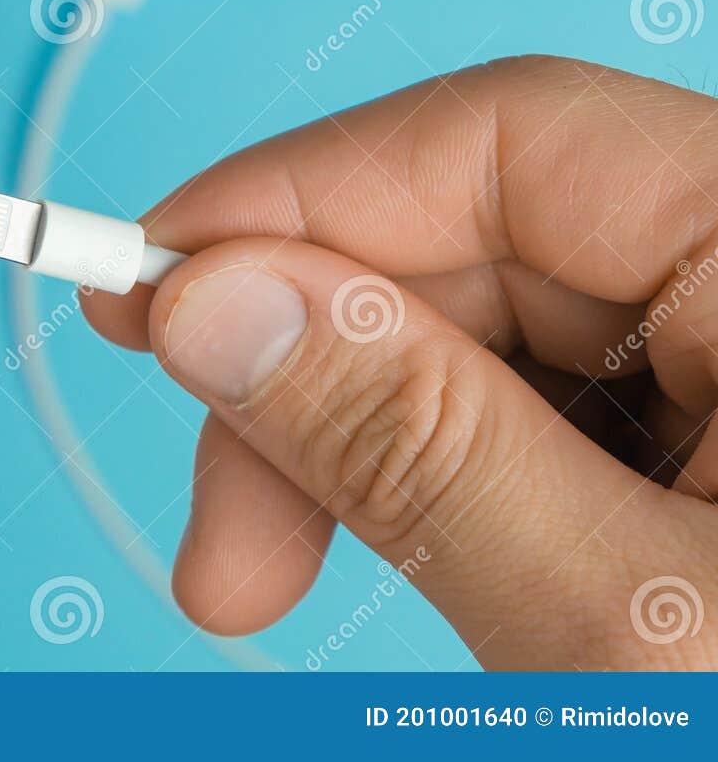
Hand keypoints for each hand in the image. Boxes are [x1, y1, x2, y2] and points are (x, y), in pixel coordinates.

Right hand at [84, 55, 717, 669]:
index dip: (295, 201)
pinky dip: (445, 489)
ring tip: (281, 577)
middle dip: (313, 378)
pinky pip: (547, 421)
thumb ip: (414, 445)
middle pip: (481, 249)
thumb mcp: (632, 634)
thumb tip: (211, 300)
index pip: (506, 139)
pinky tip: (418, 561)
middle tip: (219, 542)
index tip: (142, 284)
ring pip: (494, 343)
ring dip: (364, 451)